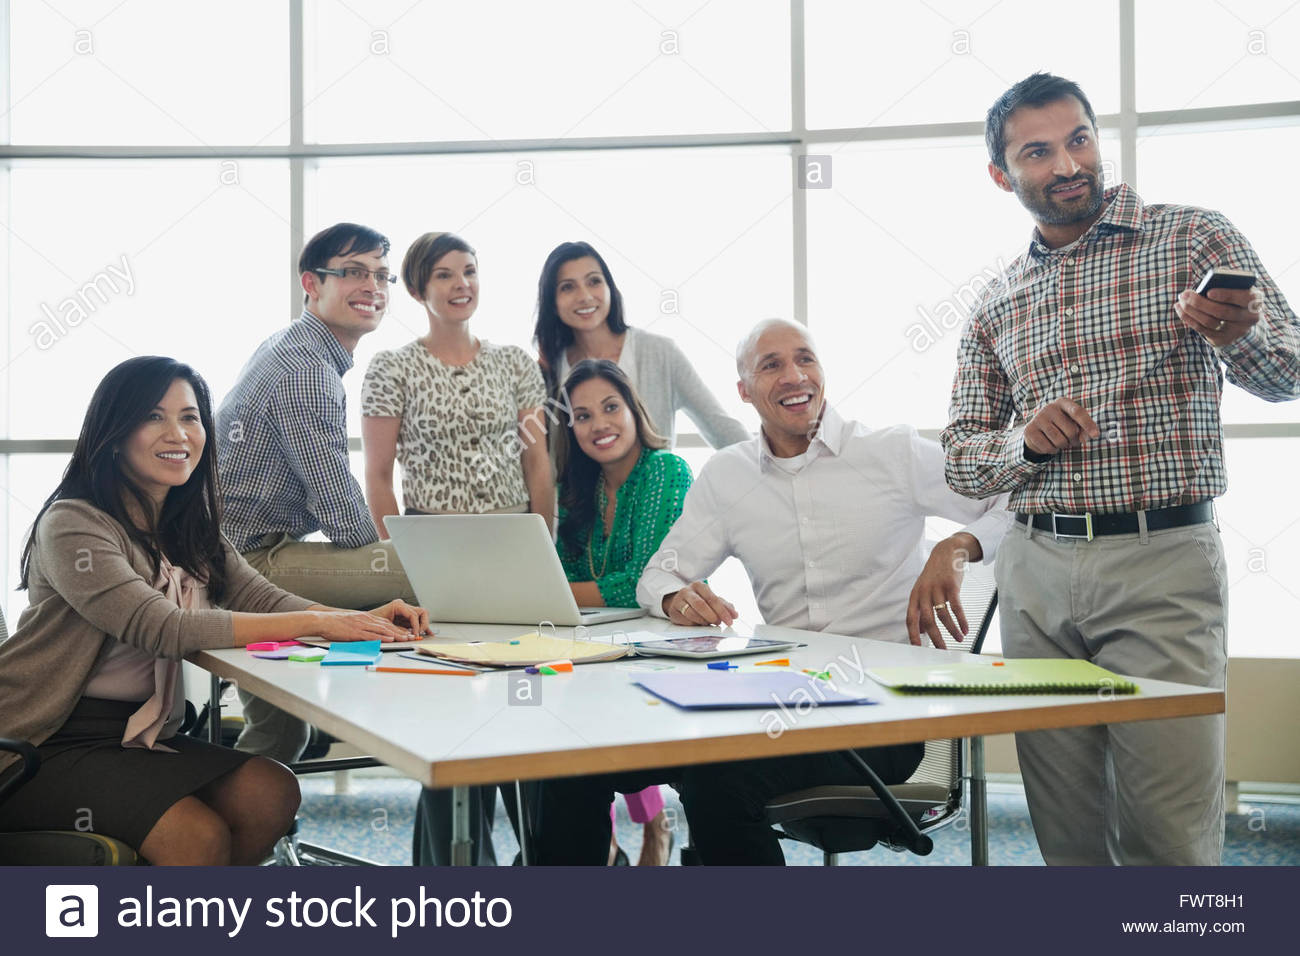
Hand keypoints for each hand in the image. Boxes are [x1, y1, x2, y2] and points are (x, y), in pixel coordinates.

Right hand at [310, 608, 422, 642]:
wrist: (323, 621)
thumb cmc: (336, 623)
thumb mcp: (353, 622)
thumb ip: (363, 627)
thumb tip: (372, 634)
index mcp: (366, 618)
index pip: (386, 623)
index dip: (398, 628)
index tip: (408, 632)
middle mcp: (366, 620)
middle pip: (388, 626)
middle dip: (401, 631)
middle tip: (412, 636)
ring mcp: (362, 626)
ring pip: (382, 630)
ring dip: (396, 635)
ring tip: (406, 638)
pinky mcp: (356, 632)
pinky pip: (371, 635)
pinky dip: (382, 637)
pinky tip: (390, 639)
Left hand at [367, 599, 430, 637]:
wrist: (362, 622)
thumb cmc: (370, 622)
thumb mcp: (384, 626)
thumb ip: (397, 630)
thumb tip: (409, 636)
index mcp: (398, 605)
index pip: (414, 614)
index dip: (417, 625)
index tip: (415, 635)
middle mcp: (403, 606)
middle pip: (421, 612)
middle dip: (422, 624)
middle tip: (418, 634)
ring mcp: (405, 612)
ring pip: (422, 616)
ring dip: (424, 625)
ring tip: (423, 635)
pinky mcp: (405, 618)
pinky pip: (417, 621)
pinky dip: (422, 627)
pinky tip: (427, 634)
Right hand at [662, 582, 736, 626]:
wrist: (678, 601)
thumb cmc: (698, 600)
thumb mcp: (711, 599)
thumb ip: (724, 606)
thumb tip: (735, 614)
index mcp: (699, 586)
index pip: (712, 599)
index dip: (722, 611)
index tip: (730, 620)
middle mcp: (687, 591)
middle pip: (700, 605)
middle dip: (712, 616)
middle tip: (719, 623)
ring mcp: (678, 601)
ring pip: (691, 613)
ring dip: (703, 621)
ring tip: (709, 624)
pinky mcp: (673, 612)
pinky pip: (685, 621)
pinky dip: (694, 625)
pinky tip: (699, 624)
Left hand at [906, 534, 978, 648]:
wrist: (946, 552)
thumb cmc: (934, 574)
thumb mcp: (923, 590)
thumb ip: (920, 610)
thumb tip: (921, 631)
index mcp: (915, 596)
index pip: (911, 618)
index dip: (913, 634)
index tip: (917, 647)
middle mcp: (924, 593)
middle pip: (927, 620)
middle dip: (935, 638)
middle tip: (942, 649)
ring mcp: (937, 589)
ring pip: (943, 616)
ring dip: (952, 630)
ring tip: (959, 639)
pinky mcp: (951, 586)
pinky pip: (956, 607)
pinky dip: (962, 620)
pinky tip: (965, 629)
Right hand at [1024, 397, 1099, 455]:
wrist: (1037, 427)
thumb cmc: (1061, 424)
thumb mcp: (1074, 422)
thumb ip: (1084, 428)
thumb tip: (1088, 438)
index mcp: (1063, 402)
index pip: (1077, 412)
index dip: (1088, 424)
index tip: (1096, 436)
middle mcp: (1049, 408)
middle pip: (1070, 431)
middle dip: (1073, 440)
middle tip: (1070, 440)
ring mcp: (1038, 418)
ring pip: (1059, 441)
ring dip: (1063, 446)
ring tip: (1060, 441)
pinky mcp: (1029, 430)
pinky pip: (1048, 447)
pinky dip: (1052, 450)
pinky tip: (1050, 444)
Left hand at [1175, 286, 1260, 347]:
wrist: (1242, 321)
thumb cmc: (1236, 298)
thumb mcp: (1239, 289)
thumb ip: (1230, 281)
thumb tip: (1214, 276)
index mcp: (1255, 302)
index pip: (1243, 298)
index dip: (1226, 295)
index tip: (1209, 291)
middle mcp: (1248, 318)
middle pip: (1222, 312)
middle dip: (1200, 302)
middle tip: (1184, 294)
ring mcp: (1235, 331)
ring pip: (1209, 322)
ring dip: (1191, 311)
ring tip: (1181, 300)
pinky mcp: (1222, 339)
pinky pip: (1202, 330)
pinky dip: (1188, 318)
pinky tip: (1180, 308)